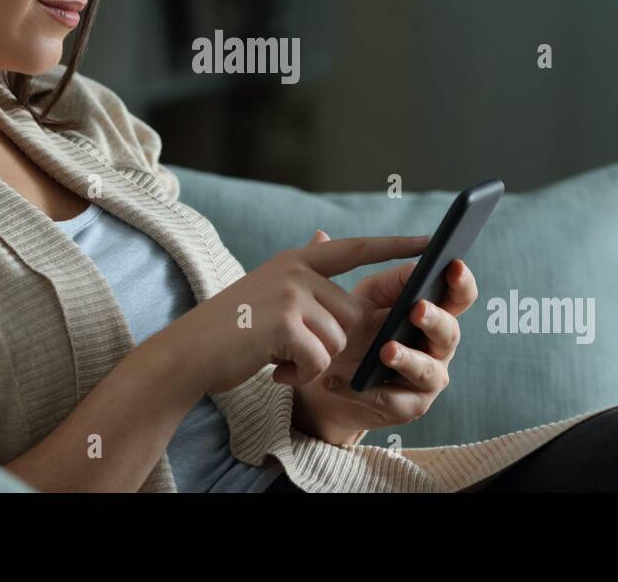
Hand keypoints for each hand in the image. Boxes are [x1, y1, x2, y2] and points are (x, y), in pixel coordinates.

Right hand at [162, 231, 433, 397]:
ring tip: (279, 359)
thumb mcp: (268, 289)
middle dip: (330, 344)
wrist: (188, 353)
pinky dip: (302, 376)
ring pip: (338, 341)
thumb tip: (330, 247)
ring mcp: (290, 294)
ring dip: (314, 362)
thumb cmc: (232, 329)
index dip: (393, 246)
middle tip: (291, 351)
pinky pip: (320, 360)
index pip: (355, 248)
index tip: (428, 242)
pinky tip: (276, 372)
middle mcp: (297, 270)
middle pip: (350, 314)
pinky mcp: (284, 323)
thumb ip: (304, 276)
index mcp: (297, 260)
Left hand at [291, 229, 478, 442]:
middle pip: (450, 331)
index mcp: (430, 310)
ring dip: (408, 358)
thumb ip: (339, 267)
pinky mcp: (408, 407)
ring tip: (384, 350)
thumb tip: (321, 235)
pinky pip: (395, 400)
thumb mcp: (346, 296)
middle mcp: (437, 345)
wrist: (327, 381)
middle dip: (435, 319)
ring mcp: (427, 378)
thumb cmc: (350, 330)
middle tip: (416, 309)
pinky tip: (338, 380)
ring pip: (429, 369)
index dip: (461, 280)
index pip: (458, 294)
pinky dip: (368, 390)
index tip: (452, 263)